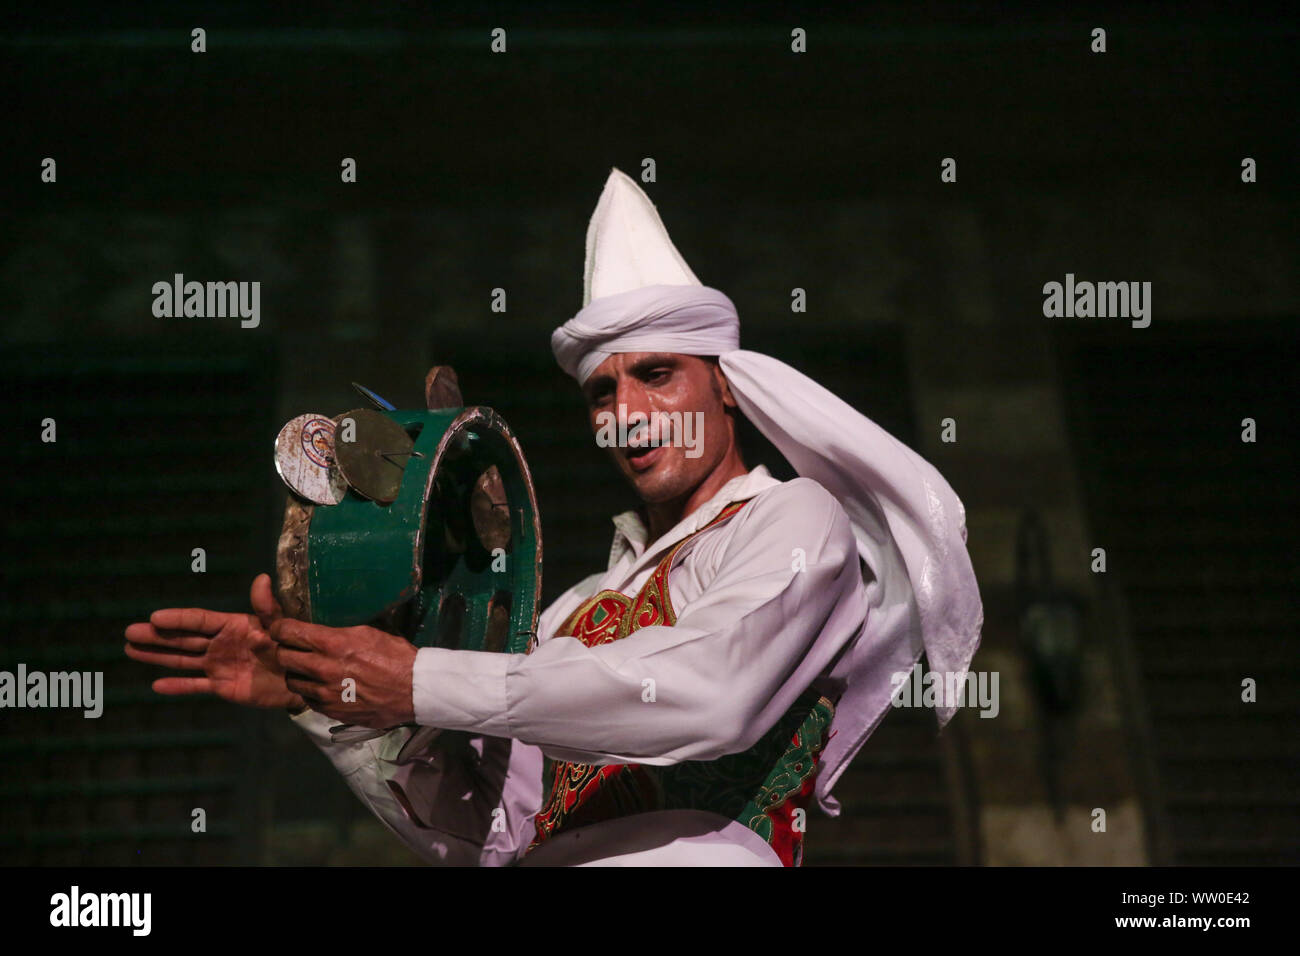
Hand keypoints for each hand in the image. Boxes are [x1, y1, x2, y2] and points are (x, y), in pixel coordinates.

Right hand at [124, 573, 303, 710]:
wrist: (302, 678)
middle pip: (183, 639)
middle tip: (130, 632)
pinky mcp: (222, 687)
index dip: (178, 618)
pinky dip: (178, 686)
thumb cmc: (291, 646)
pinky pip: (196, 686)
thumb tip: (262, 578)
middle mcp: (220, 644)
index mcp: (232, 626)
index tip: (155, 616)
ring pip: (183, 659)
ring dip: (158, 656)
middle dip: (157, 636)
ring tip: (131, 650)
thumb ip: (268, 606)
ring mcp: (219, 665)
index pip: (199, 620)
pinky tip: (157, 685)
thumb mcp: (280, 625)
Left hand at [270, 617, 417, 728]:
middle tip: (295, 648)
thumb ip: (340, 631)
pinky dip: (310, 692)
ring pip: (291, 680)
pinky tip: (322, 687)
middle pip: (283, 657)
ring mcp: (324, 693)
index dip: (281, 628)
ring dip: (296, 673)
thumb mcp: (369, 632)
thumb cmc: (396, 656)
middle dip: (286, 650)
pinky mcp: (329, 711)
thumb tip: (323, 626)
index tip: (283, 628)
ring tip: (308, 669)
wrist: (414, 690)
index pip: (287, 632)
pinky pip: (307, 699)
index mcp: (332, 643)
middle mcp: (322, 668)